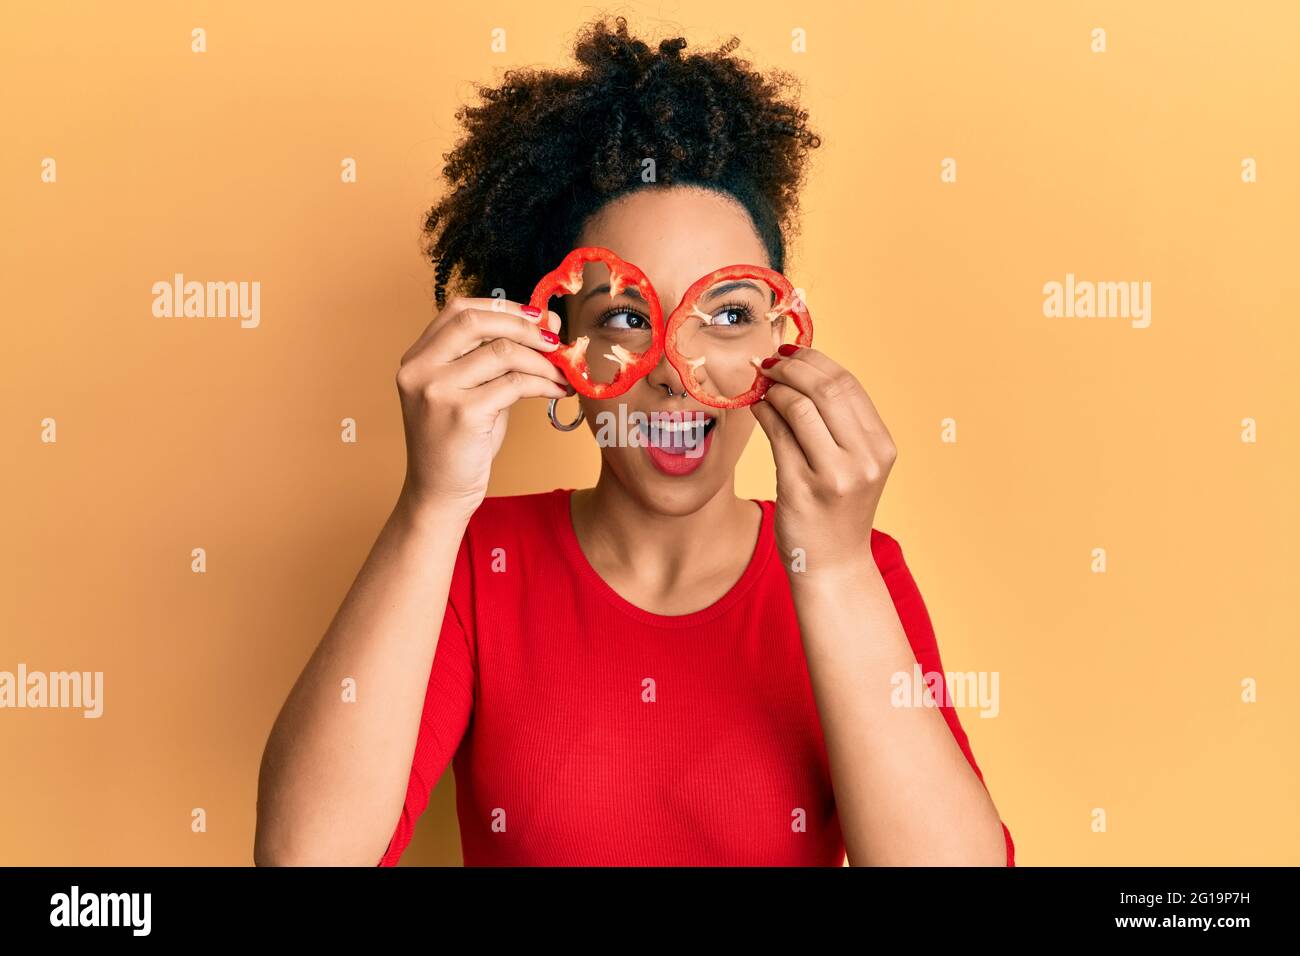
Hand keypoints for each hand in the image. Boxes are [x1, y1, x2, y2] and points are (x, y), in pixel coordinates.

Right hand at [394, 297, 568, 520]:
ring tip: (562, 374)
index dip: (503, 308)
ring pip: (503, 352)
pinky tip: (558, 392)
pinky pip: (515, 384)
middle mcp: (420, 369)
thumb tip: (548, 323)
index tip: (537, 318)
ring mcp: (437, 390)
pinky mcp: (462, 413)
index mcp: (418, 358)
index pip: (459, 310)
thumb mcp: (475, 392)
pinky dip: (544, 384)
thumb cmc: (459, 444)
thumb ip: (501, 358)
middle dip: (524, 325)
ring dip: (543, 361)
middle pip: (476, 321)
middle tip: (555, 341)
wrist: (439, 494)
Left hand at [750, 346, 896, 576]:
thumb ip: (836, 423)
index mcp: (882, 447)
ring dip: (775, 388)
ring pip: (800, 407)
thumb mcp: (852, 465)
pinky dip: (764, 413)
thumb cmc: (837, 512)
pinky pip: (778, 434)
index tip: (790, 351)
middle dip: (792, 367)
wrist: (833, 566)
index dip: (816, 360)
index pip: (849, 385)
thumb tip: (797, 370)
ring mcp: (835, 475)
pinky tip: (756, 407)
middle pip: (827, 389)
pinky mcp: (802, 489)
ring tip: (760, 385)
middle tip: (768, 362)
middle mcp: (865, 459)